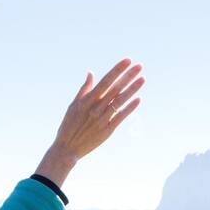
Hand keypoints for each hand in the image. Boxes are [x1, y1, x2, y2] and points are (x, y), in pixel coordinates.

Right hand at [36, 59, 143, 187]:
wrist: (66, 149)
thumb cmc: (69, 126)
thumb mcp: (73, 105)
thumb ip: (84, 89)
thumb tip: (91, 73)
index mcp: (86, 100)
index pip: (105, 81)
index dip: (117, 70)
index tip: (128, 60)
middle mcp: (95, 108)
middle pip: (115, 89)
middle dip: (128, 76)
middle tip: (140, 66)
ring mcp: (102, 120)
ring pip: (120, 102)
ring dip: (132, 90)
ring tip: (143, 79)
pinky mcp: (106, 131)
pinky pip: (120, 117)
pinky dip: (129, 108)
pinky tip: (138, 99)